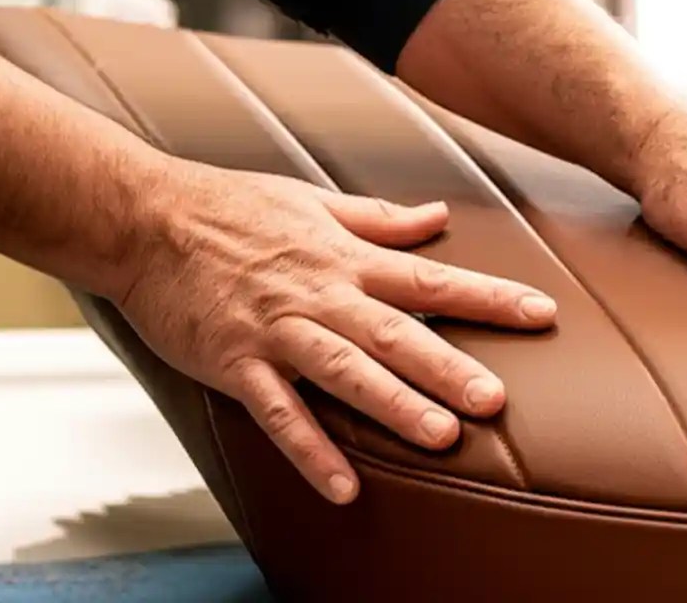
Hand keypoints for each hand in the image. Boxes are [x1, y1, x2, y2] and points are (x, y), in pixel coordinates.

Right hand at [117, 160, 556, 503]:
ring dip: (393, 406)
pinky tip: (343, 485)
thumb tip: (438, 217)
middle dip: (448, 367)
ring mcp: (278, 331)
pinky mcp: (235, 362)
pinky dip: (309, 448)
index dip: (489, 297)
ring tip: (440, 437)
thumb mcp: (315, 202)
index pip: (432, 280)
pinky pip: (277, 412)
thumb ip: (381, 218)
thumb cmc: (232, 207)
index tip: (541, 313)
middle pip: (396, 335)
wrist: (145, 218)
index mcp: (347, 258)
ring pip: (345, 373)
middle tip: (494, 401)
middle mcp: (322, 296)